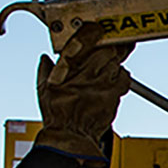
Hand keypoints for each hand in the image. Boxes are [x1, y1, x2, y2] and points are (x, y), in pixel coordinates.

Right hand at [36, 22, 133, 159]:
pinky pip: (123, 83)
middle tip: (116, 44)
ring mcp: (104, 88)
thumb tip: (45, 59)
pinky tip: (115, 80)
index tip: (101, 31)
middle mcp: (90, 77)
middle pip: (109, 53)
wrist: (69, 136)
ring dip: (118, 64)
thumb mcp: (44, 90)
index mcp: (72, 71)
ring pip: (118, 67)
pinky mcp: (113, 99)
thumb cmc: (57, 115)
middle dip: (113, 48)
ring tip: (114, 63)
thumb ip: (45, 71)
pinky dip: (121, 79)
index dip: (98, 36)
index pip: (89, 46)